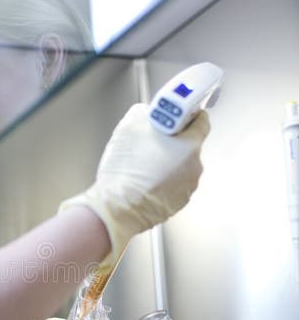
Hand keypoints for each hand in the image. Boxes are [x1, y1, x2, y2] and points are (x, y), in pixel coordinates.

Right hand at [59, 103, 209, 267]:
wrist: (117, 207)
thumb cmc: (125, 171)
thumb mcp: (130, 125)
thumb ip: (147, 113)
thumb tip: (150, 113)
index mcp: (189, 144)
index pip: (201, 121)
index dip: (188, 115)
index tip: (177, 115)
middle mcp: (195, 166)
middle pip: (190, 145)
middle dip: (173, 141)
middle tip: (152, 141)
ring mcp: (188, 186)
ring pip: (181, 165)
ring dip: (168, 162)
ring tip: (144, 164)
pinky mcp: (179, 201)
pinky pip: (175, 183)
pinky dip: (164, 180)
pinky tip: (145, 180)